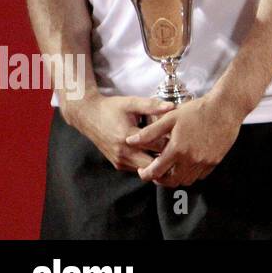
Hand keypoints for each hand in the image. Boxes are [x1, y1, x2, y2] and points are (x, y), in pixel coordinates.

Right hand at [61, 93, 175, 171]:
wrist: (87, 116)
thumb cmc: (111, 108)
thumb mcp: (131, 103)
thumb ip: (152, 105)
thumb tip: (172, 107)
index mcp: (127, 137)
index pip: (158, 146)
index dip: (173, 142)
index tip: (184, 137)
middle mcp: (123, 153)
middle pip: (153, 164)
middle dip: (168, 158)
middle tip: (181, 149)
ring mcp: (119, 161)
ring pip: (146, 170)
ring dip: (158, 162)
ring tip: (171, 152)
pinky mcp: (117, 164)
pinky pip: (137, 168)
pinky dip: (148, 163)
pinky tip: (157, 153)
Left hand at [127, 95, 244, 187]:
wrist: (226, 107)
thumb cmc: (198, 110)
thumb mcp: (170, 117)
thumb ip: (149, 132)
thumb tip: (129, 140)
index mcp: (177, 149)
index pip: (155, 172)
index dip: (146, 174)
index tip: (143, 170)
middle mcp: (191, 159)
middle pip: (171, 182)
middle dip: (160, 179)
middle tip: (157, 170)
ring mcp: (204, 162)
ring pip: (186, 181)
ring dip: (176, 177)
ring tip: (173, 166)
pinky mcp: (215, 161)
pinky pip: (200, 175)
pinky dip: (191, 173)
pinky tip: (188, 162)